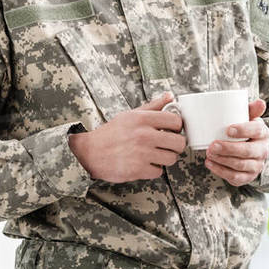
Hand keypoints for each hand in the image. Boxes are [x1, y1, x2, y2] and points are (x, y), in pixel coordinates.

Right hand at [68, 92, 185, 182]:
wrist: (89, 152)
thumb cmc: (111, 133)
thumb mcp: (130, 115)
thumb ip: (153, 106)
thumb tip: (170, 96)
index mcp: (143, 119)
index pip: (176, 121)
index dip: (177, 127)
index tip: (172, 131)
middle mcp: (144, 135)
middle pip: (179, 143)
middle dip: (175, 145)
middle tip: (167, 145)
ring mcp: (141, 153)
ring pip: (171, 159)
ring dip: (165, 158)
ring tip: (155, 155)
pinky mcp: (138, 170)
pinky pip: (159, 172)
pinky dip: (153, 170)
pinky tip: (144, 164)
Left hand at [205, 99, 268, 186]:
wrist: (255, 152)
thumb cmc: (247, 132)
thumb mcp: (250, 120)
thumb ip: (251, 110)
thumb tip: (261, 102)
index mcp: (263, 133)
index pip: (257, 131)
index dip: (243, 130)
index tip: (228, 129)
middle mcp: (262, 151)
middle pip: (247, 151)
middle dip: (228, 149)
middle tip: (212, 145)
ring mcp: (256, 166)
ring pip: (240, 165)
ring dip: (222, 160)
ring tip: (209, 153)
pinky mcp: (248, 177)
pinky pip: (235, 177)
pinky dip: (220, 171)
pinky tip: (209, 163)